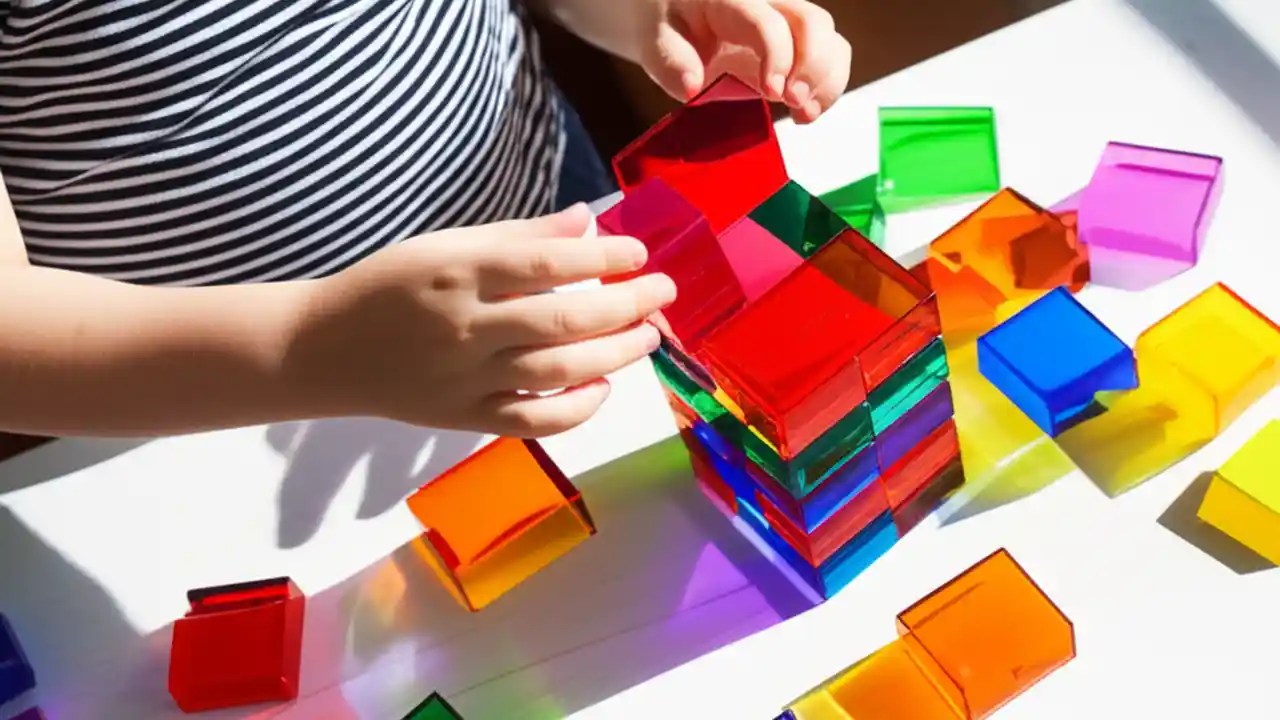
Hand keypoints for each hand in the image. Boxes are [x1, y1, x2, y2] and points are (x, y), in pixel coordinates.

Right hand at [288, 204, 675, 435]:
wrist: (325, 350)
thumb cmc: (390, 286)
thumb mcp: (444, 246)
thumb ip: (517, 237)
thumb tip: (586, 222)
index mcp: (458, 272)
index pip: (547, 264)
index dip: (603, 257)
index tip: (638, 251)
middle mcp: (466, 327)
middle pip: (562, 320)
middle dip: (624, 306)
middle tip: (663, 294)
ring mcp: (466, 379)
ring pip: (556, 372)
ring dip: (613, 355)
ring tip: (646, 336)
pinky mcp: (465, 418)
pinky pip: (532, 422)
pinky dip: (575, 410)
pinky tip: (603, 388)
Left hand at [640, 0, 851, 122]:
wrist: (672, 14)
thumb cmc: (666, 25)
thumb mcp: (655, 41)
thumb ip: (672, 62)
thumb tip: (693, 88)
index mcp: (730, 0)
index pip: (767, 22)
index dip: (778, 56)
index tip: (772, 93)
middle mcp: (768, 3)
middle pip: (812, 22)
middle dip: (813, 66)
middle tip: (793, 103)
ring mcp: (785, 22)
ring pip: (829, 38)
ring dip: (827, 80)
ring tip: (805, 114)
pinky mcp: (795, 44)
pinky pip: (829, 56)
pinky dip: (827, 87)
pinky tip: (807, 112)